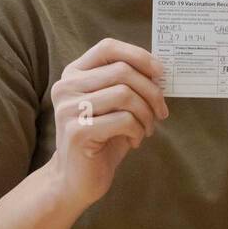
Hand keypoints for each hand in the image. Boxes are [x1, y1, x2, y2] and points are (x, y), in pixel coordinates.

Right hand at [50, 38, 168, 207]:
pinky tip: (135, 141)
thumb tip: (159, 71)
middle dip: (151, 91)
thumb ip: (128, 84)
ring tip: (147, 128)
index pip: (108, 47)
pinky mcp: (78, 131)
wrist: (75, 180)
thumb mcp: (114, 106)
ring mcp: (69, 108)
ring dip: (146, 113)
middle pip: (122, 71)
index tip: (160, 73)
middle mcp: (67, 86)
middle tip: (161, 112)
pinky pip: (123, 120)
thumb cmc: (101, 140)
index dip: (139, 55)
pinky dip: (138, 130)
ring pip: (125, 94)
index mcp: (74, 74)